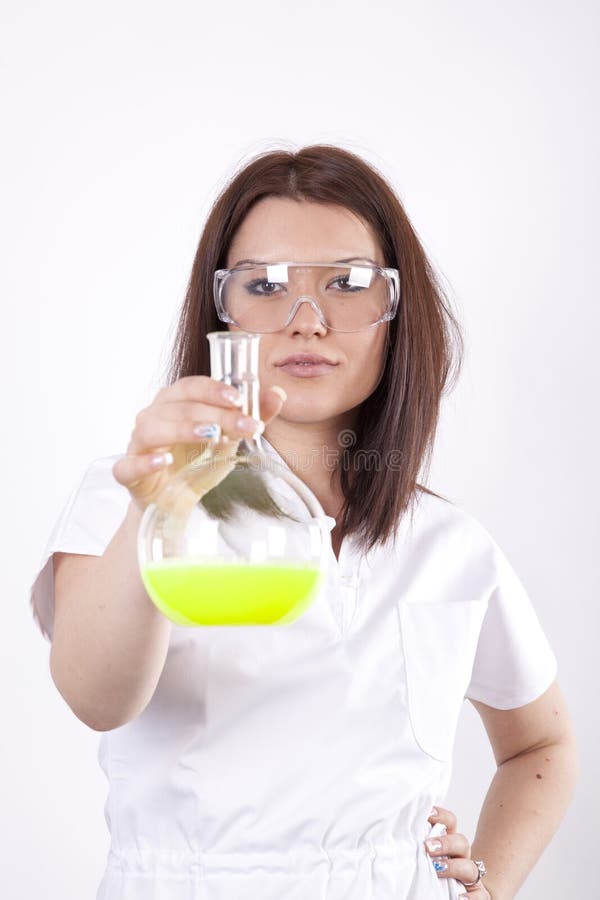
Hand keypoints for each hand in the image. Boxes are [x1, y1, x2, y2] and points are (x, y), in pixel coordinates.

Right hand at [112, 376, 286, 512]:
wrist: (173, 503)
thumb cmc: (196, 463)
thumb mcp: (228, 439)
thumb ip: (251, 416)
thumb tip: (278, 393)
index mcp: (174, 403)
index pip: (190, 386)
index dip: (213, 390)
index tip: (239, 398)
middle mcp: (152, 417)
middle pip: (178, 407)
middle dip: (213, 414)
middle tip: (243, 424)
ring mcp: (137, 444)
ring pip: (152, 428)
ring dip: (182, 428)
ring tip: (210, 435)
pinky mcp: (128, 473)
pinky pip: (129, 465)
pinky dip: (145, 461)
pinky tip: (165, 460)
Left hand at [424, 806, 490, 898]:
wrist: (456, 895)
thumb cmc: (435, 873)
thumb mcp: (425, 856)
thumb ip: (417, 845)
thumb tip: (394, 833)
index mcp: (449, 843)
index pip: (450, 822)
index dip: (441, 815)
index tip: (428, 814)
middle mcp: (461, 856)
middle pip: (461, 842)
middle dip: (445, 842)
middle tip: (427, 847)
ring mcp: (471, 876)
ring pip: (470, 866)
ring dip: (453, 867)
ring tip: (437, 870)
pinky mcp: (479, 895)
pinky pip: (479, 896)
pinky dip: (470, 897)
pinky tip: (459, 897)